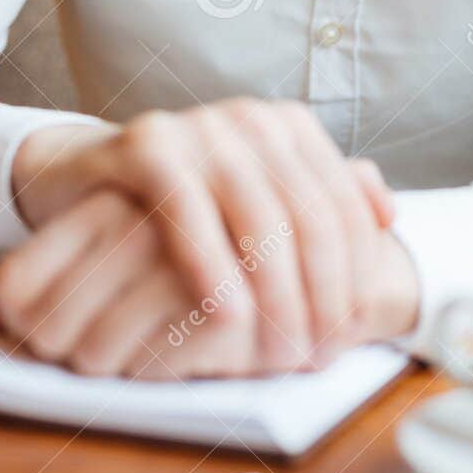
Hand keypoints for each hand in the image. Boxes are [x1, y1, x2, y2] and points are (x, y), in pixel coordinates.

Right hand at [0, 98, 418, 373]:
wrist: (84, 176)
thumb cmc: (183, 202)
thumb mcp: (258, 198)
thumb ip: (323, 199)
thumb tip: (388, 215)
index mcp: (287, 128)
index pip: (340, 205)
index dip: (353, 273)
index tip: (353, 333)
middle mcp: (251, 120)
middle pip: (309, 215)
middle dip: (322, 293)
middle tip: (319, 352)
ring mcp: (199, 127)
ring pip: (259, 218)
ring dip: (277, 293)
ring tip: (282, 349)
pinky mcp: (147, 144)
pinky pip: (188, 211)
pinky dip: (211, 267)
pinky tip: (227, 315)